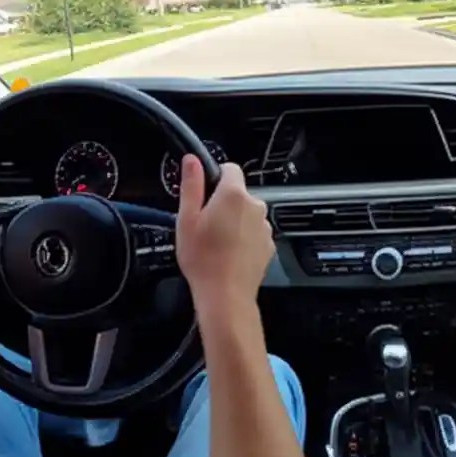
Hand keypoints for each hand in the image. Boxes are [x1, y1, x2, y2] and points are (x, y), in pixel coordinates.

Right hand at [176, 156, 273, 312]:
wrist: (225, 296)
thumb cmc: (202, 259)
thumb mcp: (186, 219)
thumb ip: (191, 185)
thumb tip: (192, 160)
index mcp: (233, 195)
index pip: (230, 168)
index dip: (215, 178)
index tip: (204, 195)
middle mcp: (255, 206)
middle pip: (238, 193)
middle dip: (223, 203)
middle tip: (205, 224)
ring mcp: (264, 226)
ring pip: (247, 213)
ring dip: (235, 221)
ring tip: (217, 242)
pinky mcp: (269, 244)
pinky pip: (254, 232)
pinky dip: (244, 237)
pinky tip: (230, 253)